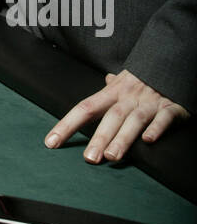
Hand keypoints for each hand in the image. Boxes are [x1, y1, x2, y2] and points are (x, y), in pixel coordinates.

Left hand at [46, 70, 189, 162]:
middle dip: (99, 137)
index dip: (67, 125)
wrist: (173, 65)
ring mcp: (149, 102)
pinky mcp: (171, 107)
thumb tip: (102, 81)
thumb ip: (110, 87)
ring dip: (123, 138)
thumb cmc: (144, 79)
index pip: (85, 109)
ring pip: (134, 120)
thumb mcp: (123, 80)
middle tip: (89, 158)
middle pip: (111, 117)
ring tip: (112, 156)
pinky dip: (156, 128)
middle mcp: (128, 97)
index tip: (51, 142)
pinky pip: (163, 117)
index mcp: (112, 92)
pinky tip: (148, 140)